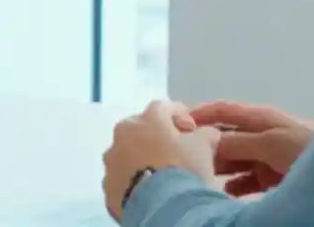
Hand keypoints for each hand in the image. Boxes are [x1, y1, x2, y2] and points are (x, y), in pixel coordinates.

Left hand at [103, 101, 220, 220]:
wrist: (160, 206)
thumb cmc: (183, 168)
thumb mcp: (203, 147)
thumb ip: (205, 134)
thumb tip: (206, 133)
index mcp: (147, 118)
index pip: (164, 107)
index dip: (180, 115)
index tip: (192, 130)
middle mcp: (123, 133)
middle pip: (140, 127)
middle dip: (156, 136)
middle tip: (174, 151)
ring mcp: (111, 159)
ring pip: (127, 152)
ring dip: (141, 157)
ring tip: (160, 173)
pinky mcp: (107, 184)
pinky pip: (122, 176)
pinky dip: (133, 179)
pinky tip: (148, 189)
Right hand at [190, 101, 313, 196]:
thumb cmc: (306, 149)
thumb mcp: (269, 142)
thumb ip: (238, 141)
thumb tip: (210, 142)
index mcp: (260, 118)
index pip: (223, 110)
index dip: (200, 113)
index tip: (176, 121)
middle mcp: (261, 135)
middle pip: (226, 137)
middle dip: (206, 146)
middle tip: (185, 158)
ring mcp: (268, 156)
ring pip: (234, 160)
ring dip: (219, 167)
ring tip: (201, 176)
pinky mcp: (274, 177)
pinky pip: (247, 180)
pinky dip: (235, 185)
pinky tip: (224, 192)